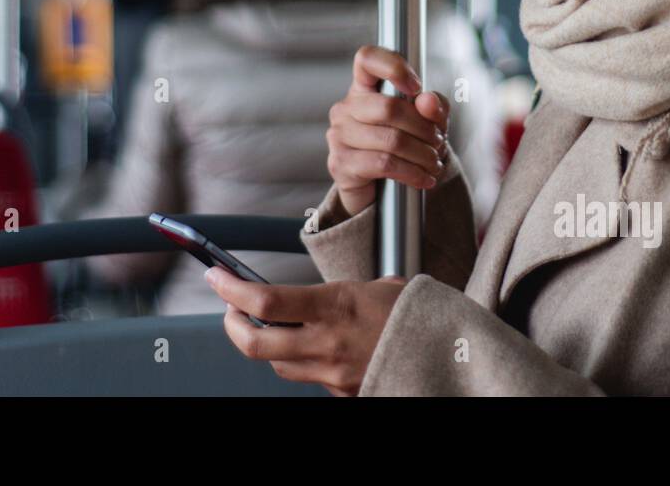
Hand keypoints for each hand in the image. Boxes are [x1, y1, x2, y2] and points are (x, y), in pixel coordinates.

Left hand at [205, 266, 406, 395]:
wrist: (453, 356)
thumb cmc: (419, 314)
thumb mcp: (378, 286)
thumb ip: (337, 293)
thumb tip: (308, 295)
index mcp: (337, 306)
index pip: (265, 301)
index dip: (231, 290)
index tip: (217, 277)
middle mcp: (329, 343)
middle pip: (255, 343)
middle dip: (233, 324)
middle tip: (231, 308)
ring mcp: (334, 374)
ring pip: (277, 364)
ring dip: (264, 343)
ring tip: (267, 324)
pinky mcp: (343, 392)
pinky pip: (307, 377)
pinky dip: (299, 360)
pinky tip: (308, 344)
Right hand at [326, 46, 450, 216]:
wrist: (379, 192)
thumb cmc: (402, 148)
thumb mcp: (426, 123)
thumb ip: (433, 107)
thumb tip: (427, 101)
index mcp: (363, 88)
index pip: (367, 58)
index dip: (393, 66)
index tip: (415, 87)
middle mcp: (346, 108)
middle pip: (389, 107)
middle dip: (423, 128)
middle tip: (438, 142)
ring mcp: (339, 135)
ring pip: (391, 140)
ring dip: (423, 155)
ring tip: (434, 163)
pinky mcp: (341, 163)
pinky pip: (384, 164)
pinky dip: (412, 173)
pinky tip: (423, 178)